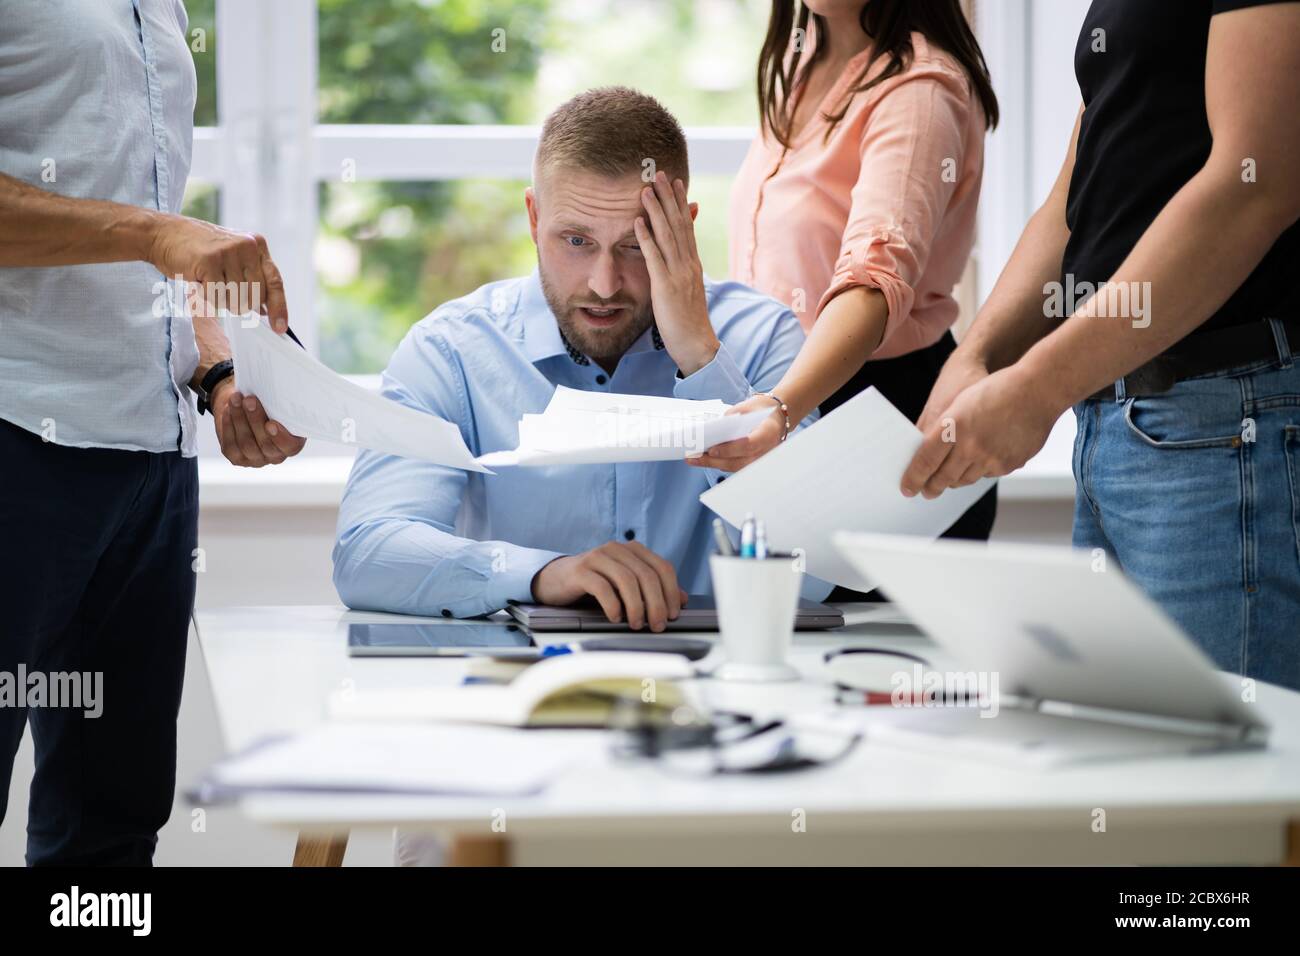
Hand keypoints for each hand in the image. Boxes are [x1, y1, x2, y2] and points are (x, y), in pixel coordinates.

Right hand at [146, 214, 288, 332]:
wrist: (163, 234)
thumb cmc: (199, 250)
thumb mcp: (232, 257)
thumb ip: (251, 278)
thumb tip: (265, 310)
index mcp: (256, 245)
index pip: (274, 281)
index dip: (279, 307)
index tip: (280, 327)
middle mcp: (246, 246)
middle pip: (255, 297)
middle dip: (240, 303)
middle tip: (222, 289)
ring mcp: (228, 252)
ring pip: (236, 300)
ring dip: (221, 300)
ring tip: (209, 281)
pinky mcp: (210, 261)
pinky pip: (217, 298)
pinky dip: (207, 297)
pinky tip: (199, 280)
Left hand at [211, 379, 305, 467]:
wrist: (246, 405)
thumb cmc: (267, 402)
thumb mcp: (278, 402)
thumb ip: (281, 404)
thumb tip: (279, 389)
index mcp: (292, 443)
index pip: (290, 446)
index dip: (280, 437)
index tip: (271, 423)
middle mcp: (276, 456)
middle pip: (265, 444)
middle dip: (255, 420)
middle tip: (249, 400)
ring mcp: (256, 459)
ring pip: (246, 443)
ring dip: (239, 419)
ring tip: (235, 399)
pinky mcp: (237, 458)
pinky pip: (231, 445)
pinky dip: (228, 426)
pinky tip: (228, 411)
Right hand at [531, 541, 687, 631]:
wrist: (555, 580)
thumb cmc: (594, 584)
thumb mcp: (625, 585)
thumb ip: (652, 589)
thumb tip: (682, 599)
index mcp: (632, 550)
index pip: (662, 568)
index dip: (671, 592)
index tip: (673, 614)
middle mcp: (617, 549)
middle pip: (647, 575)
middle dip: (656, 604)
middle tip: (657, 625)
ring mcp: (597, 557)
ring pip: (627, 580)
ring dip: (636, 606)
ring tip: (637, 624)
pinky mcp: (580, 570)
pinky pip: (602, 587)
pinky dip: (613, 605)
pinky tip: (616, 617)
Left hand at [634, 171, 719, 375]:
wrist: (697, 344)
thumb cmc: (689, 321)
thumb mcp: (688, 290)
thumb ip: (683, 270)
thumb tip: (681, 256)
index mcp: (693, 264)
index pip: (687, 227)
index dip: (681, 203)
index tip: (676, 183)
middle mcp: (688, 264)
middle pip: (678, 224)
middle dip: (669, 198)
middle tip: (661, 174)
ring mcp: (678, 274)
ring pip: (667, 236)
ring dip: (656, 211)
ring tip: (646, 190)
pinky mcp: (665, 287)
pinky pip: (654, 258)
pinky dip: (646, 238)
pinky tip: (637, 222)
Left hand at [686, 393, 785, 471]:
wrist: (776, 418)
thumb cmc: (759, 411)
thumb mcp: (745, 408)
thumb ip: (731, 419)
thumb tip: (710, 431)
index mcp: (768, 433)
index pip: (748, 445)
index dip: (730, 449)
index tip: (712, 449)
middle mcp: (766, 451)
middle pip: (737, 461)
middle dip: (713, 460)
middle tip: (693, 457)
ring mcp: (760, 460)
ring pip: (734, 467)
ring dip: (712, 463)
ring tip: (692, 459)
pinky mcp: (753, 464)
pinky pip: (734, 466)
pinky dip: (718, 463)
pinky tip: (703, 458)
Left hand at [901, 364, 1060, 498]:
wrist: (1038, 390)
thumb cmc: (995, 390)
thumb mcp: (959, 403)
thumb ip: (943, 429)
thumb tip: (926, 453)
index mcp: (953, 426)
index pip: (925, 461)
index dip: (913, 478)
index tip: (907, 488)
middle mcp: (970, 445)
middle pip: (943, 477)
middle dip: (931, 488)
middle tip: (926, 492)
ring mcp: (991, 458)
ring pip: (965, 479)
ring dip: (955, 480)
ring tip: (948, 479)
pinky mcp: (1008, 465)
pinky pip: (987, 474)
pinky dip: (980, 469)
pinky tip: (981, 459)